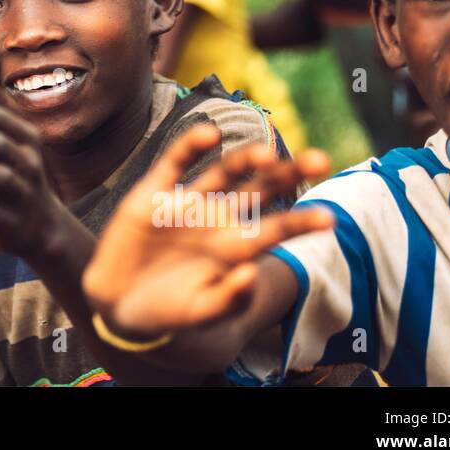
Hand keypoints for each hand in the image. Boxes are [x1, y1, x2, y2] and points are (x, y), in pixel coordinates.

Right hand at [82, 125, 334, 340]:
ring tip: (266, 152)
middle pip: (260, 189)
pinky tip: (210, 134)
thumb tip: (252, 272)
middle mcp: (217, 219)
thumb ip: (227, 300)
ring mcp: (187, 203)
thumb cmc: (168, 313)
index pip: (276, 229)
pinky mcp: (154, 192)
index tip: (330, 219)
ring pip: (223, 172)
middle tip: (320, 159)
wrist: (118, 305)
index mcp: (236, 249)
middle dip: (288, 174)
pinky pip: (175, 162)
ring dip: (245, 158)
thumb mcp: (199, 314)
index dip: (301, 221)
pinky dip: (190, 146)